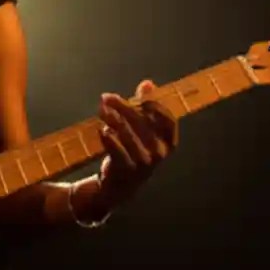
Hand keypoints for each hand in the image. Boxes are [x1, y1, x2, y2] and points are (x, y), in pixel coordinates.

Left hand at [94, 79, 178, 211]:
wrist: (121, 185)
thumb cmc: (133, 151)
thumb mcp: (142, 131)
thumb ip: (145, 107)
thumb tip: (148, 83)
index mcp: (168, 142)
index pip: (168, 120)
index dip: (155, 105)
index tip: (140, 95)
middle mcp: (159, 153)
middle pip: (142, 122)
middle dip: (123, 106)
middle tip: (106, 97)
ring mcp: (144, 162)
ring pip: (127, 133)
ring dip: (112, 118)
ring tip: (101, 109)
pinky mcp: (126, 170)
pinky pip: (117, 149)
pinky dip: (108, 138)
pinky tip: (102, 130)